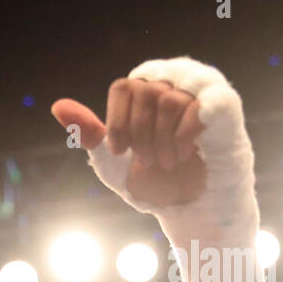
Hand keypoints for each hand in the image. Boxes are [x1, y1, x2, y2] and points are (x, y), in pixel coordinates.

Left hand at [51, 79, 207, 207]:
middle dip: (140, 135)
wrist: (189, 205)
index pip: (122, 87)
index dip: (117, 123)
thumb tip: (57, 106)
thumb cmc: (153, 177)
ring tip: (168, 162)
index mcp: (146, 84)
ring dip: (162, 142)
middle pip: (144, 92)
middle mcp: (174, 76)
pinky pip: (197, 106)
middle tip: (149, 161)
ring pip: (168, 99)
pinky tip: (187, 153)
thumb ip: (88, 132)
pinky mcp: (224, 102)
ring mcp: (201, 86)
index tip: (121, 152)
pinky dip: (183, 137)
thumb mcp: (111, 159)